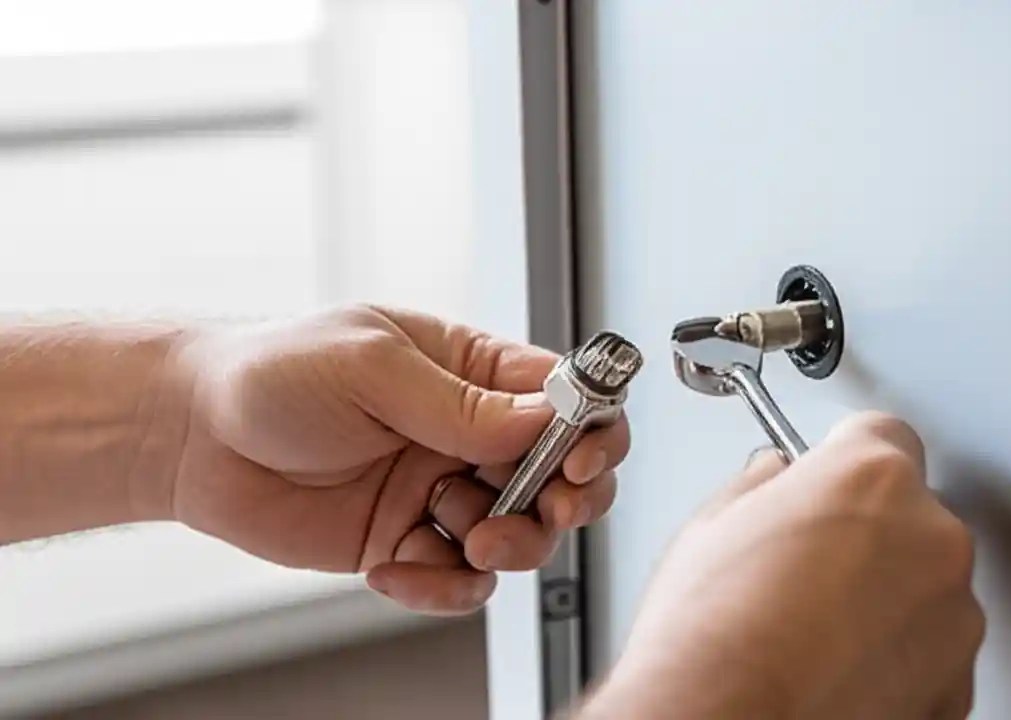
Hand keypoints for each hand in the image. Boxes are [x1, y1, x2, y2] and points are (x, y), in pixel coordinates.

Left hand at [169, 305, 628, 613]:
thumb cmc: (273, 374)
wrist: (193, 437)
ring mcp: (439, 489)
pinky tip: (400, 567)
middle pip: (561, 473)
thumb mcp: (371, 368)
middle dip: (568, 498)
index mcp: (471, 370)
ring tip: (467, 540)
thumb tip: (548, 418)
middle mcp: (466, 433)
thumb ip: (462, 403)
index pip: (564, 396)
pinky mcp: (407, 540)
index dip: (591, 425)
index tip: (582, 454)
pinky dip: (442, 585)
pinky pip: (457, 579)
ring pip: (519, 533)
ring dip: (508, 546)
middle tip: (547, 510)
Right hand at [582, 413, 982, 718]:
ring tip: (813, 631)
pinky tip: (834, 668)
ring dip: (885, 600)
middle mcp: (933, 539)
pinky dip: (897, 659)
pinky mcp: (958, 686)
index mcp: (872, 479)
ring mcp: (955, 618)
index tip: (823, 479)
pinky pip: (932, 652)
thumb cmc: (711, 639)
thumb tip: (774, 483)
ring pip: (926, 587)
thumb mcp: (712, 523)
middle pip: (909, 514)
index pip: (880, 435)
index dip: (841, 459)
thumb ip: (763, 486)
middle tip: (804, 567)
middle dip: (865, 534)